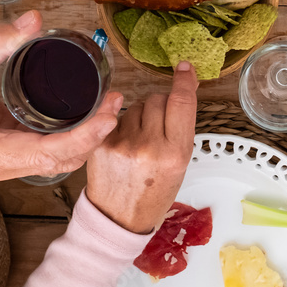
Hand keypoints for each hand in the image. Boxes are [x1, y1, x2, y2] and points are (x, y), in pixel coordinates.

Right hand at [0, 11, 122, 179]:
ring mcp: (11, 164)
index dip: (85, 136)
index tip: (110, 114)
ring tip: (110, 106)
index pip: (52, 153)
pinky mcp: (14, 154)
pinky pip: (52, 154)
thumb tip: (34, 19)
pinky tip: (90, 116)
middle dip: (95, 134)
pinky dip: (75, 139)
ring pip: (60, 160)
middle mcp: (5, 167)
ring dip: (89, 137)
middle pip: (64, 160)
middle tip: (117, 101)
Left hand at [86, 61, 198, 233]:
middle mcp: (150, 146)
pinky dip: (121, 123)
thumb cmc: (155, 191)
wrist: (120, 217)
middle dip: (160, 104)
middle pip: (157, 99)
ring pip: (136, 104)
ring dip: (140, 113)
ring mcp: (123, 144)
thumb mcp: (180, 162)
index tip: (184, 68)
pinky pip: (115, 116)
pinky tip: (124, 141)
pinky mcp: (102, 145)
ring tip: (140, 138)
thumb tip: (181, 90)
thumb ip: (180, 127)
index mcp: (175, 152)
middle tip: (159, 125)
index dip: (184, 81)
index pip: (181, 103)